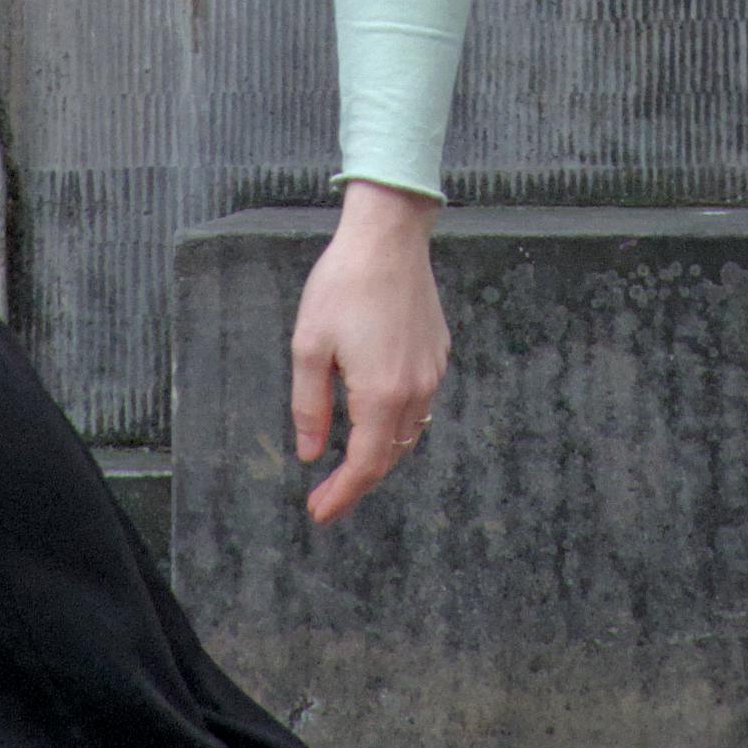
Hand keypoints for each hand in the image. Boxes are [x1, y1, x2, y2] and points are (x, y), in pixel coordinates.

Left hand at [290, 180, 448, 525]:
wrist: (389, 235)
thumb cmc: (343, 284)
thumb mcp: (309, 346)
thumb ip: (310, 406)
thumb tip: (310, 453)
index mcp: (380, 394)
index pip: (364, 465)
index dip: (341, 496)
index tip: (318, 513)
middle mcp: (413, 390)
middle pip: (389, 456)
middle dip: (357, 483)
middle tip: (326, 497)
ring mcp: (431, 371)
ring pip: (408, 433)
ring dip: (379, 455)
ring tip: (347, 464)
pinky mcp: (437, 352)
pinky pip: (419, 404)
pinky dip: (396, 424)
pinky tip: (374, 417)